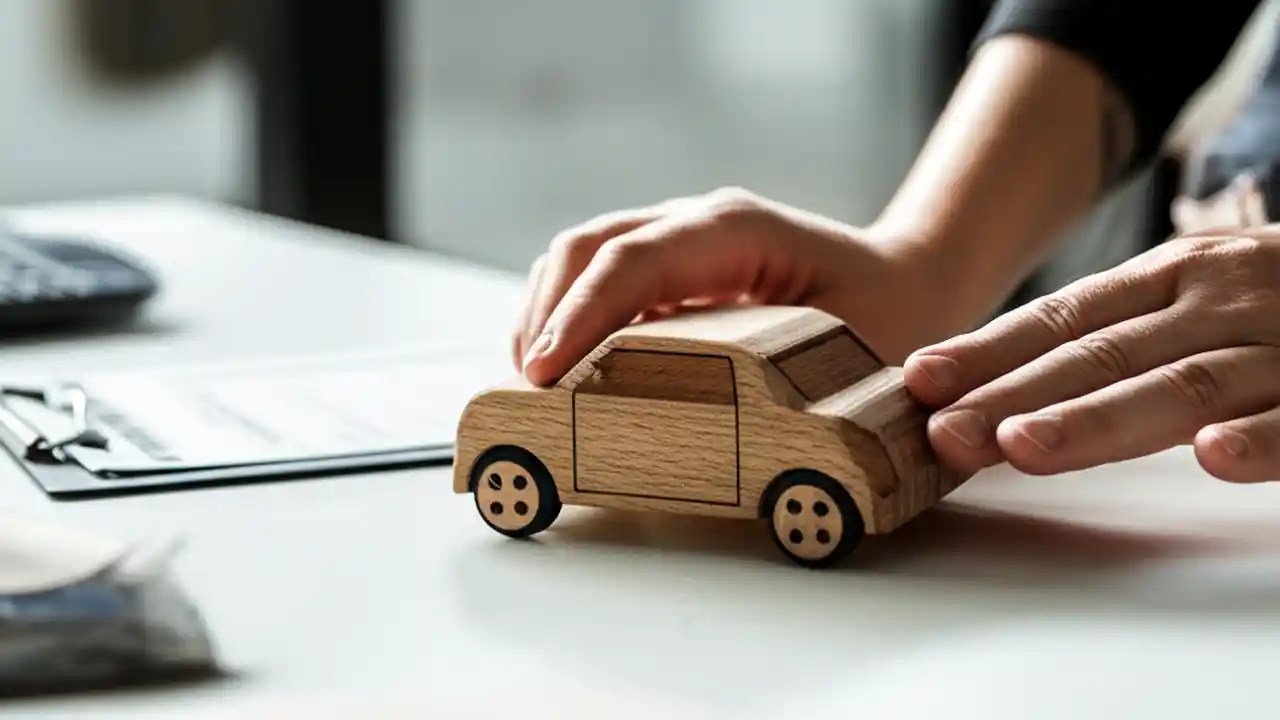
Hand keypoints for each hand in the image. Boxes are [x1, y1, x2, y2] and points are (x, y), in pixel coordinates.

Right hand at [513, 187, 961, 384]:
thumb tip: (741, 434)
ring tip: (534, 378)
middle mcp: (697, 221)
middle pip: (589, 246)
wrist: (905, 278)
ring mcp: (677, 236)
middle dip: (548, 313)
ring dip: (546, 311)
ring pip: (580, 254)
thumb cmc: (887, 311)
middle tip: (531, 384)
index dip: (582, 313)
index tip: (548, 372)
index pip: (635, 259)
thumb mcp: (856, 344)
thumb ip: (799, 379)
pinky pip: (597, 276)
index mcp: (738, 229)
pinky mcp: (668, 265)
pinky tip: (561, 363)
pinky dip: (565, 315)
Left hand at [904, 226, 1279, 482]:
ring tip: (1023, 448)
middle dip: (1015, 395)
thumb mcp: (1193, 296)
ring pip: (1186, 386)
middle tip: (944, 432)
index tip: (919, 381)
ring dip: (1101, 419)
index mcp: (1175, 277)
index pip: (1064, 317)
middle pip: (1103, 354)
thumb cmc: (1276, 302)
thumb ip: (1115, 332)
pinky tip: (1214, 459)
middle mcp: (1223, 300)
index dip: (989, 351)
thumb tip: (996, 377)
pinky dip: (1266, 439)